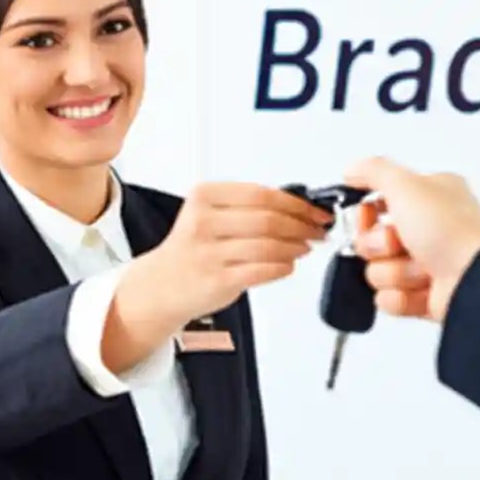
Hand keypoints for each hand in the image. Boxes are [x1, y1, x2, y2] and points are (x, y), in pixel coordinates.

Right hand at [130, 182, 332, 326]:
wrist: (163, 285)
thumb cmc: (194, 247)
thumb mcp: (211, 213)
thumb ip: (249, 207)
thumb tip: (300, 207)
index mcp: (204, 196)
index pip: (261, 194)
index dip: (296, 203)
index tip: (314, 210)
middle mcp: (203, 222)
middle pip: (267, 219)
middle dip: (301, 225)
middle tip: (316, 229)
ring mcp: (209, 253)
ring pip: (268, 246)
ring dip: (295, 247)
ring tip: (305, 247)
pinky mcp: (217, 280)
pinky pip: (262, 270)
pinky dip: (283, 267)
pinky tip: (288, 264)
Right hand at [344, 157, 479, 320]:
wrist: (475, 282)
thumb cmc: (453, 231)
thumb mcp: (407, 185)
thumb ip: (374, 171)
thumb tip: (353, 169)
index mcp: (428, 197)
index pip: (376, 203)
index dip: (365, 214)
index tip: (369, 216)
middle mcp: (427, 230)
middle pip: (371, 241)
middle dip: (381, 246)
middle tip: (402, 243)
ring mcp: (426, 265)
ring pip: (378, 272)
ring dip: (396, 272)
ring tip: (423, 269)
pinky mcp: (423, 296)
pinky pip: (388, 299)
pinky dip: (400, 297)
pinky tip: (419, 290)